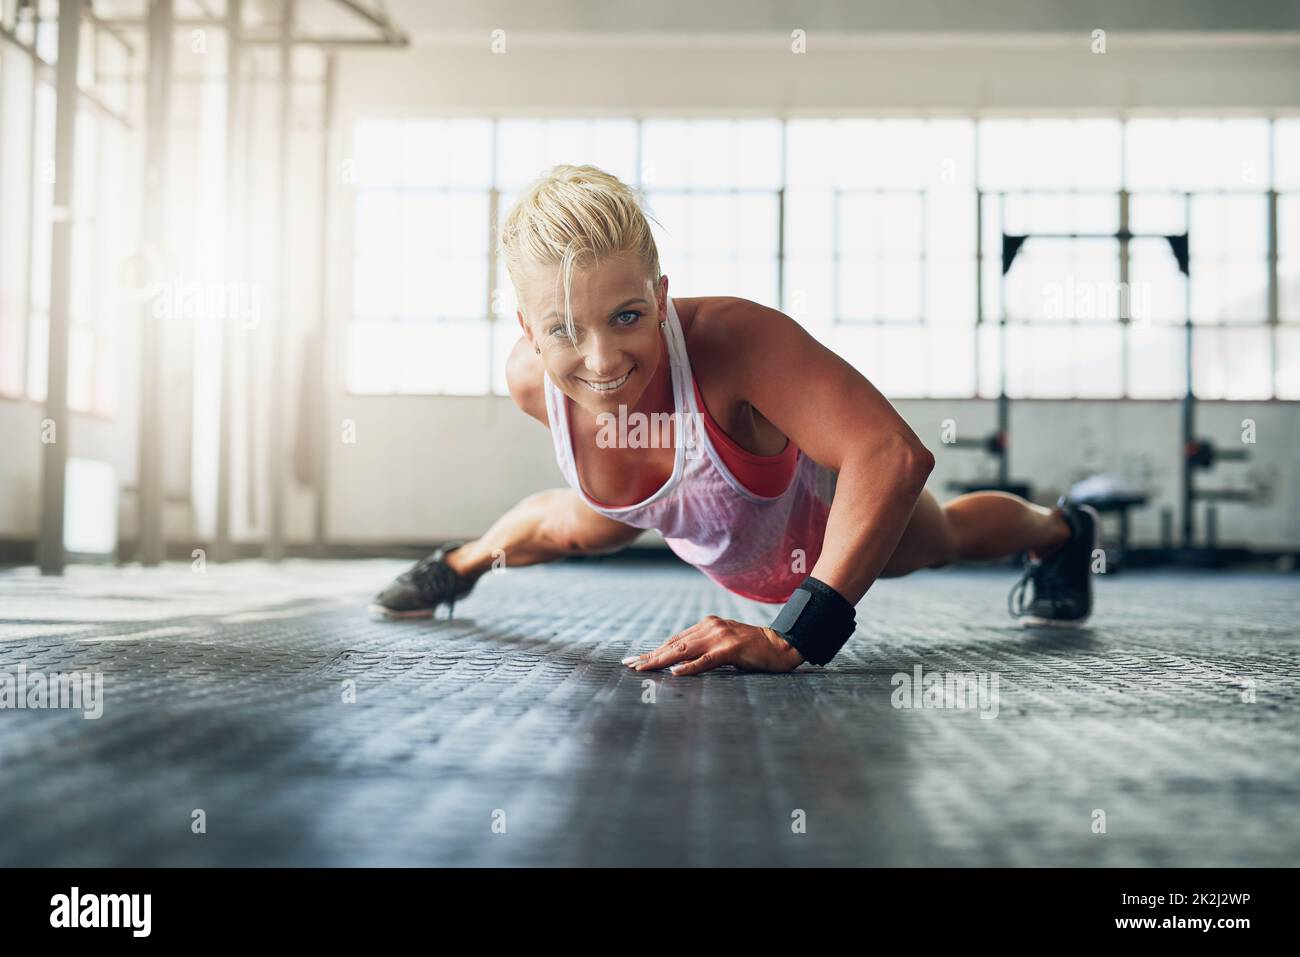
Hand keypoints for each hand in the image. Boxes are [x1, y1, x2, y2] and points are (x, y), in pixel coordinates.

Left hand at [622, 615, 805, 675]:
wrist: (781, 645)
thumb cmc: (753, 649)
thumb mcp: (724, 644)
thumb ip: (704, 648)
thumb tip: (679, 662)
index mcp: (707, 626)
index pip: (674, 640)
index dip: (653, 651)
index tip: (635, 661)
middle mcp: (710, 628)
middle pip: (673, 644)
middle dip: (650, 656)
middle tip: (629, 665)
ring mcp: (720, 637)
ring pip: (684, 650)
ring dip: (661, 661)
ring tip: (643, 668)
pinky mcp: (731, 649)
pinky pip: (706, 659)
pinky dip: (690, 666)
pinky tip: (675, 672)